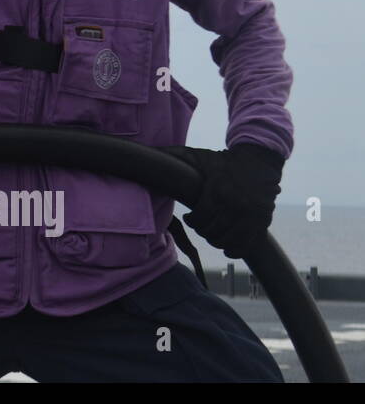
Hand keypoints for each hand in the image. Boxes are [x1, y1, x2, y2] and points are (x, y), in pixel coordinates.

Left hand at [165, 142, 283, 258]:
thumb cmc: (221, 159)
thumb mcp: (195, 154)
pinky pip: (247, 245)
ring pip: (228, 241)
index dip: (192, 222)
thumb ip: (171, 155)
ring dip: (217, 241)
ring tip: (212, 233)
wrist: (258, 159)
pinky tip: (227, 246)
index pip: (199, 219)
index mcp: (217, 191)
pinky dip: (235, 250)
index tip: (189, 218)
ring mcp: (251, 215)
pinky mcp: (263, 220)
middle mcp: (236, 205)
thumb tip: (139, 153)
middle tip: (200, 225)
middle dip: (203, 231)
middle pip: (213, 232)